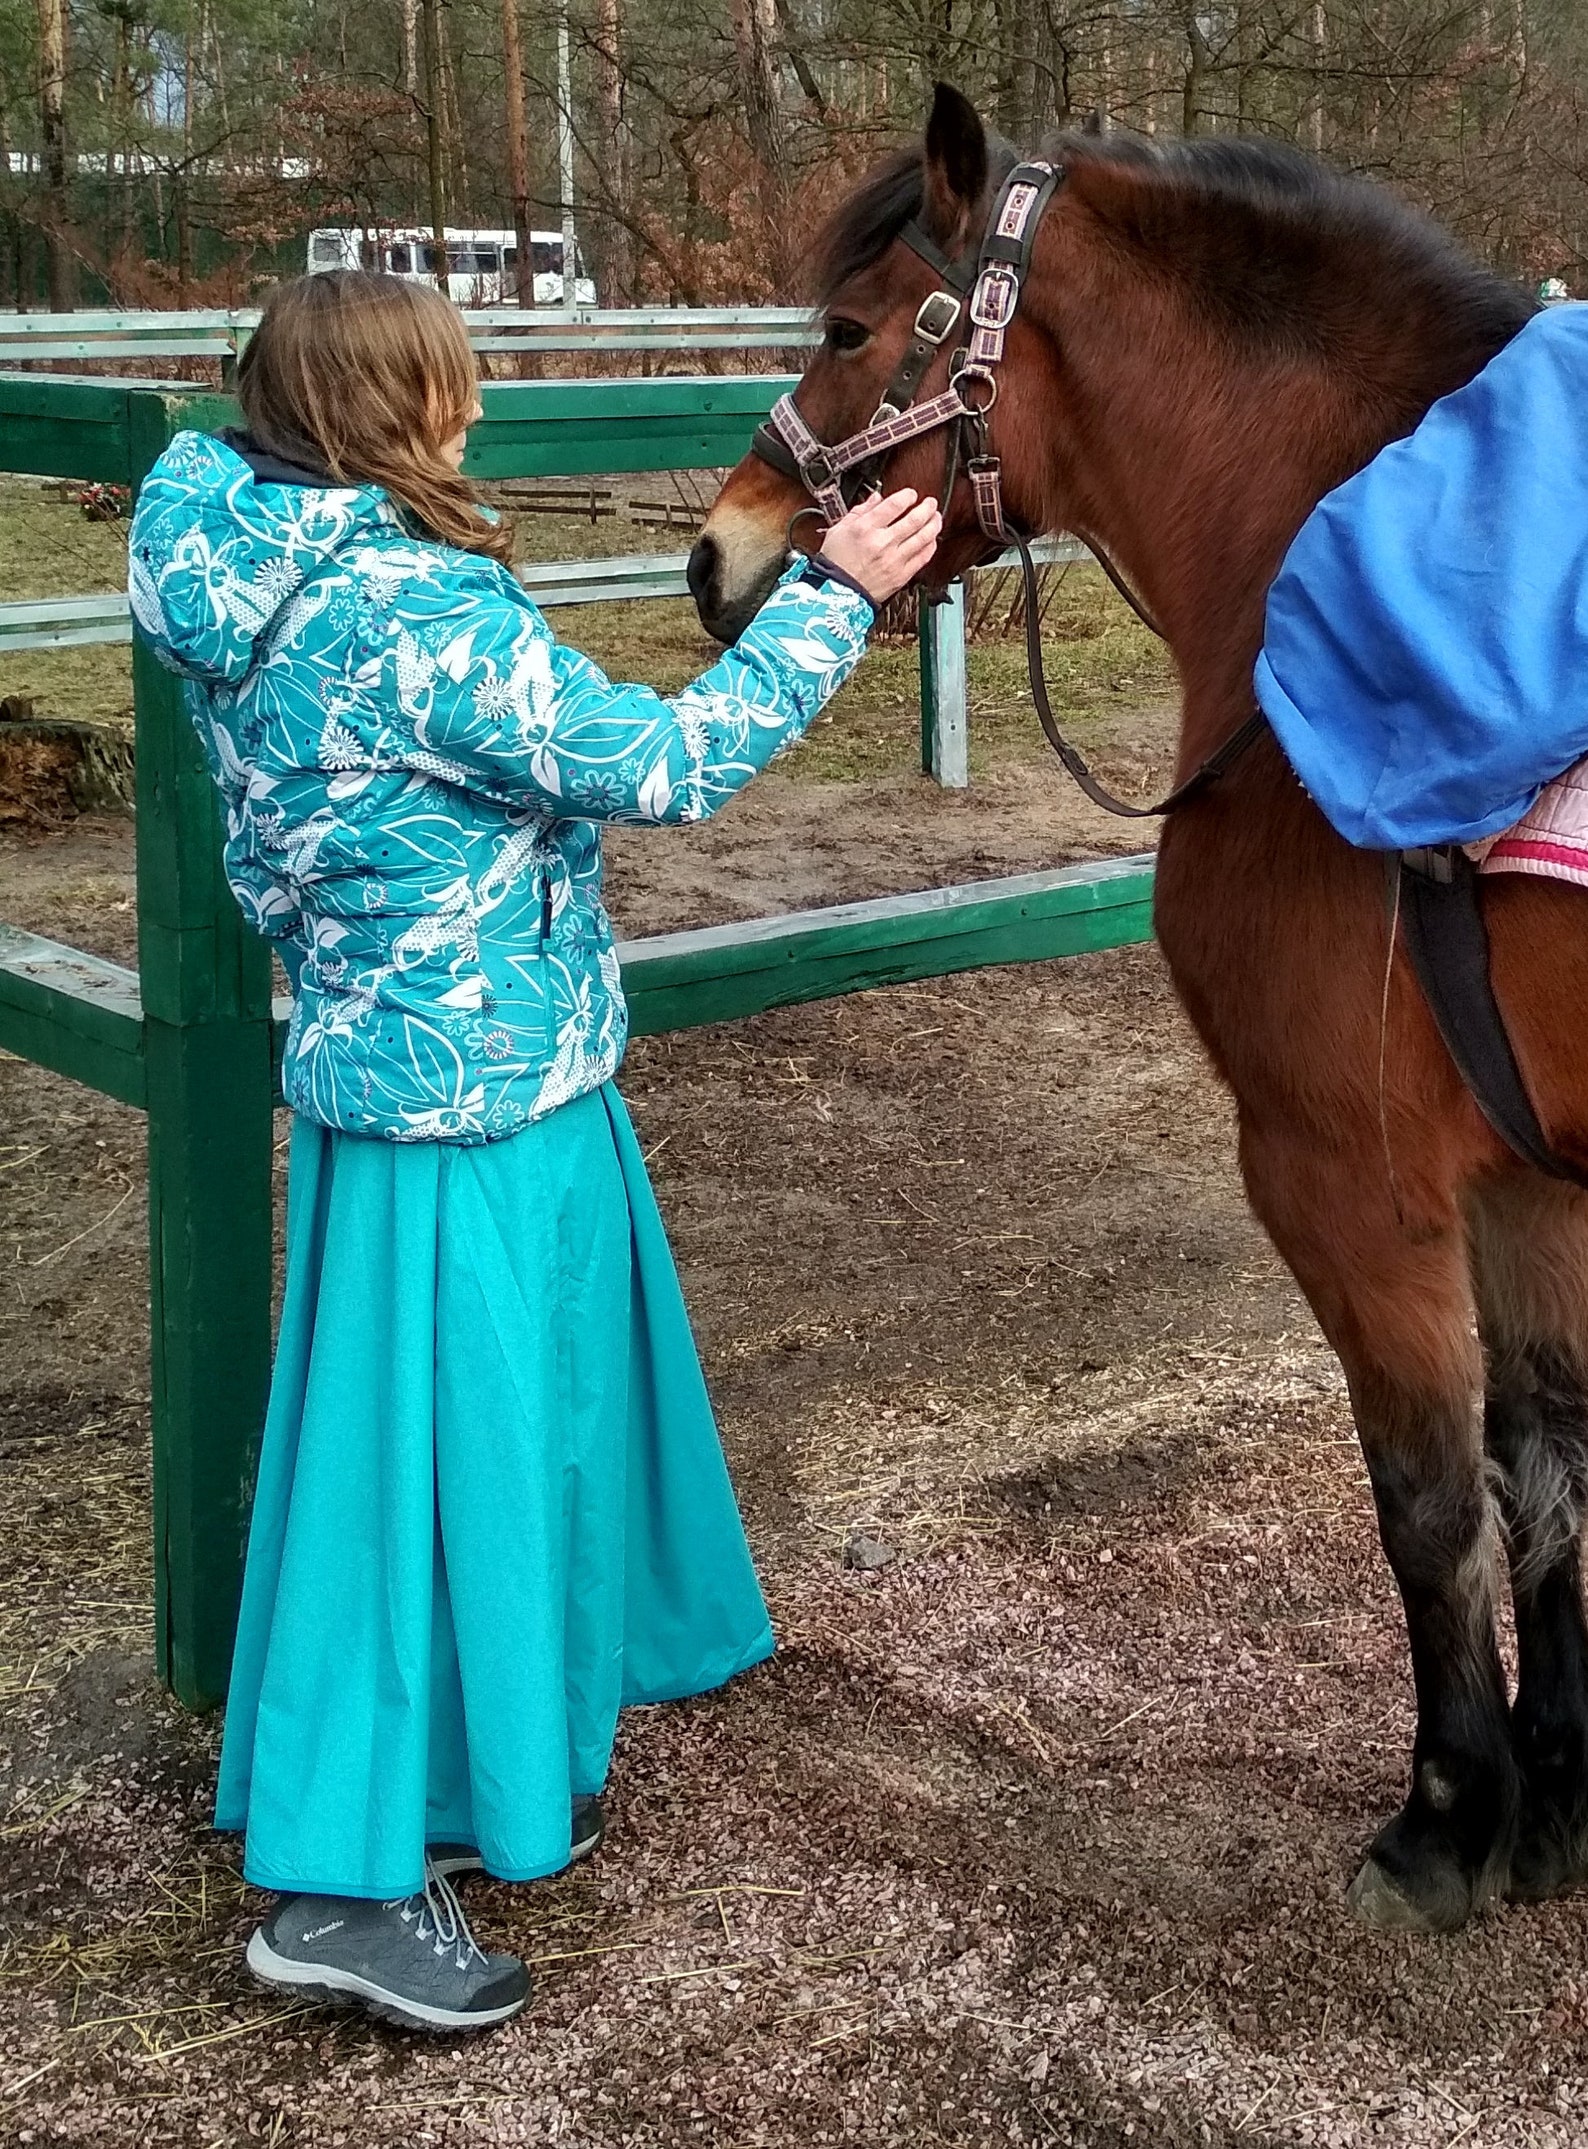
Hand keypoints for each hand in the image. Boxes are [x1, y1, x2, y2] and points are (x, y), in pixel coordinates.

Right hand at [818, 488, 943, 604]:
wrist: (836, 594)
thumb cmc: (836, 564)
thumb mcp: (838, 530)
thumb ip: (859, 512)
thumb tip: (875, 499)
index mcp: (864, 529)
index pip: (894, 505)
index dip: (907, 496)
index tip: (911, 494)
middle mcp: (881, 543)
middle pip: (914, 519)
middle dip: (927, 507)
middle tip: (930, 503)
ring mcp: (893, 560)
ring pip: (923, 538)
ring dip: (934, 524)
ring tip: (936, 518)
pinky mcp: (901, 576)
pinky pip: (922, 558)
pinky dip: (930, 546)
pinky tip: (931, 540)